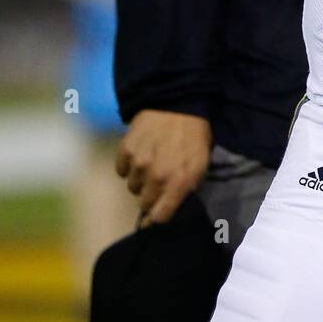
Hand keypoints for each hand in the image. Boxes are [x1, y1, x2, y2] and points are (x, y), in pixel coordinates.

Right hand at [116, 109, 211, 225]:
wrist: (178, 102)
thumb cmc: (194, 135)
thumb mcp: (201, 164)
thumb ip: (188, 188)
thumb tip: (172, 207)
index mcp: (178, 182)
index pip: (160, 217)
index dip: (157, 219)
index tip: (156, 216)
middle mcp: (156, 177)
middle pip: (144, 203)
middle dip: (151, 197)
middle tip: (158, 183)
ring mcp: (138, 164)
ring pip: (132, 187)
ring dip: (140, 180)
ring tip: (150, 164)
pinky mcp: (125, 150)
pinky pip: (121, 170)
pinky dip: (128, 166)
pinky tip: (139, 154)